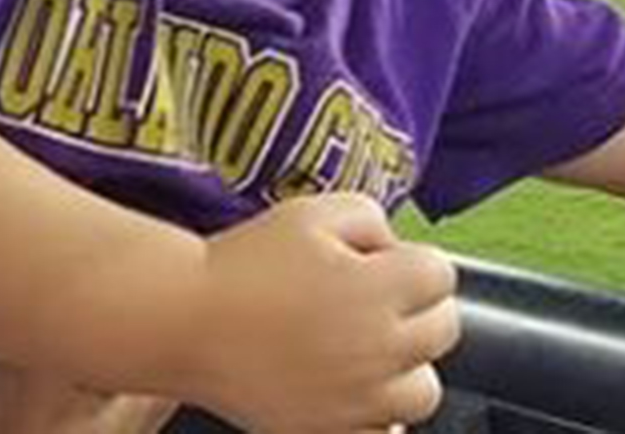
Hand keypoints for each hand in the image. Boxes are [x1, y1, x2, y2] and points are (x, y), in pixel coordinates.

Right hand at [185, 195, 459, 433]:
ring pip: (423, 392)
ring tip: (368, 350)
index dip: (413, 262)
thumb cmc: (243, 263)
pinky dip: (377, 416)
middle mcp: (378, 348)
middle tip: (374, 300)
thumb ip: (373, 220)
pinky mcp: (326, 430)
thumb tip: (395, 252)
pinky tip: (352, 391)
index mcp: (381, 289)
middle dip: (417, 308)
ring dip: (406, 368)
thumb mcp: (314, 212)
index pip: (442, 275)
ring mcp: (354, 399)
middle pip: (442, 331)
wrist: (181, 320)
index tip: (382, 263)